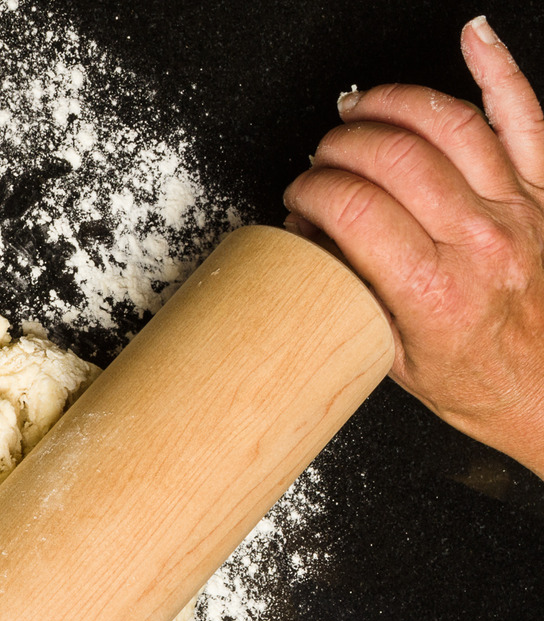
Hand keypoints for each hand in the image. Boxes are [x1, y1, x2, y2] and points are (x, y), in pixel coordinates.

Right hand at [283, 16, 543, 478]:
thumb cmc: (475, 382)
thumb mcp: (388, 354)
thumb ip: (350, 294)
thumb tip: (313, 240)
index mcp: (433, 292)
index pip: (356, 210)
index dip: (313, 190)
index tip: (298, 196)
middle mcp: (480, 243)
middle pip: (397, 159)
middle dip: (341, 146)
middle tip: (320, 159)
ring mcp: (516, 210)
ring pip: (450, 125)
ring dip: (394, 103)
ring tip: (358, 108)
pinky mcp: (542, 193)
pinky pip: (524, 116)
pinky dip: (499, 70)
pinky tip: (473, 40)